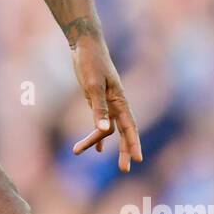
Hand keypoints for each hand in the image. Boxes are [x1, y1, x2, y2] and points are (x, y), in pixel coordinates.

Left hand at [70, 35, 143, 172]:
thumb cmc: (91, 62)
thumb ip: (99, 108)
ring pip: (107, 128)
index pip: (130, 127)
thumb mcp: (92, 85)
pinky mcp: (96, 99)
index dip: (134, 143)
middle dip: (125, 150)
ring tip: (75, 151)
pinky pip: (100, 122)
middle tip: (125, 169)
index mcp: (120, 100)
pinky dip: (97, 135)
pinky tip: (95, 149)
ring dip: (94, 141)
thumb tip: (104, 131)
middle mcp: (116, 103)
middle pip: (123, 131)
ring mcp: (107, 102)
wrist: (85, 44)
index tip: (138, 160)